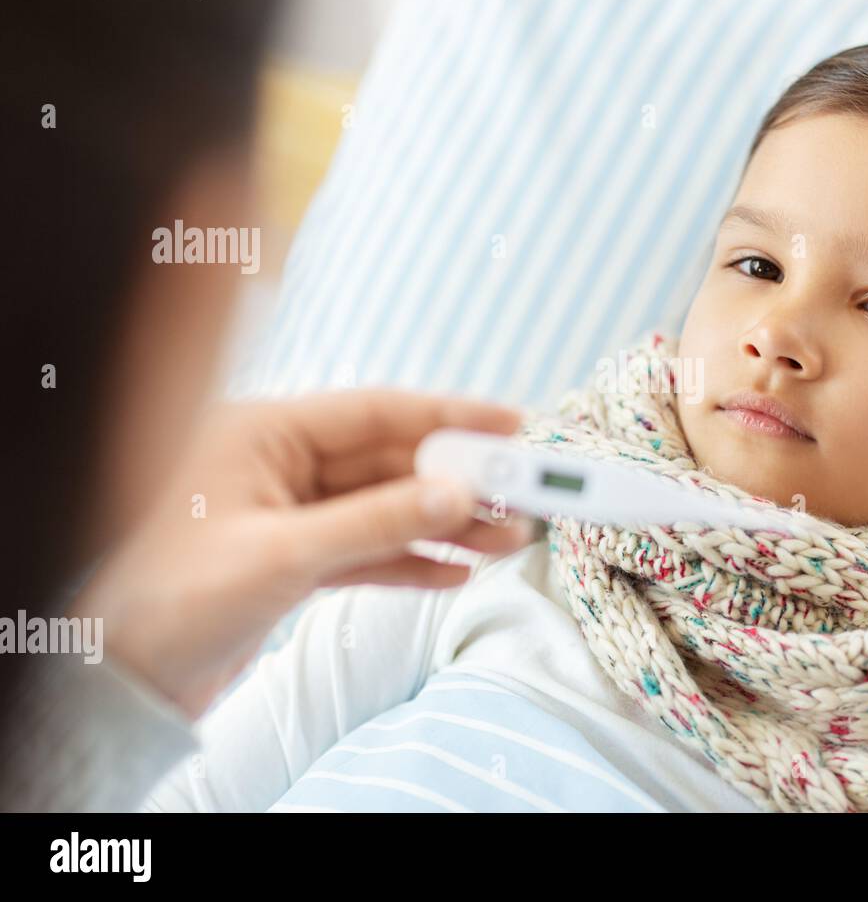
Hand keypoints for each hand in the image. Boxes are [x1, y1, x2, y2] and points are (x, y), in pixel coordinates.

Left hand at [68, 388, 534, 720]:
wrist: (121, 678)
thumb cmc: (174, 601)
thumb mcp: (282, 555)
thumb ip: (377, 521)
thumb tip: (459, 494)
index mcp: (263, 433)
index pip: (376, 411)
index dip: (450, 415)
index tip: (512, 424)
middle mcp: (278, 463)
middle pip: (390, 462)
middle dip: (458, 482)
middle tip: (522, 495)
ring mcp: (288, 512)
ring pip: (386, 509)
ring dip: (444, 525)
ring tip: (506, 539)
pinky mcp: (293, 560)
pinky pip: (367, 550)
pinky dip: (410, 561)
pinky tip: (454, 571)